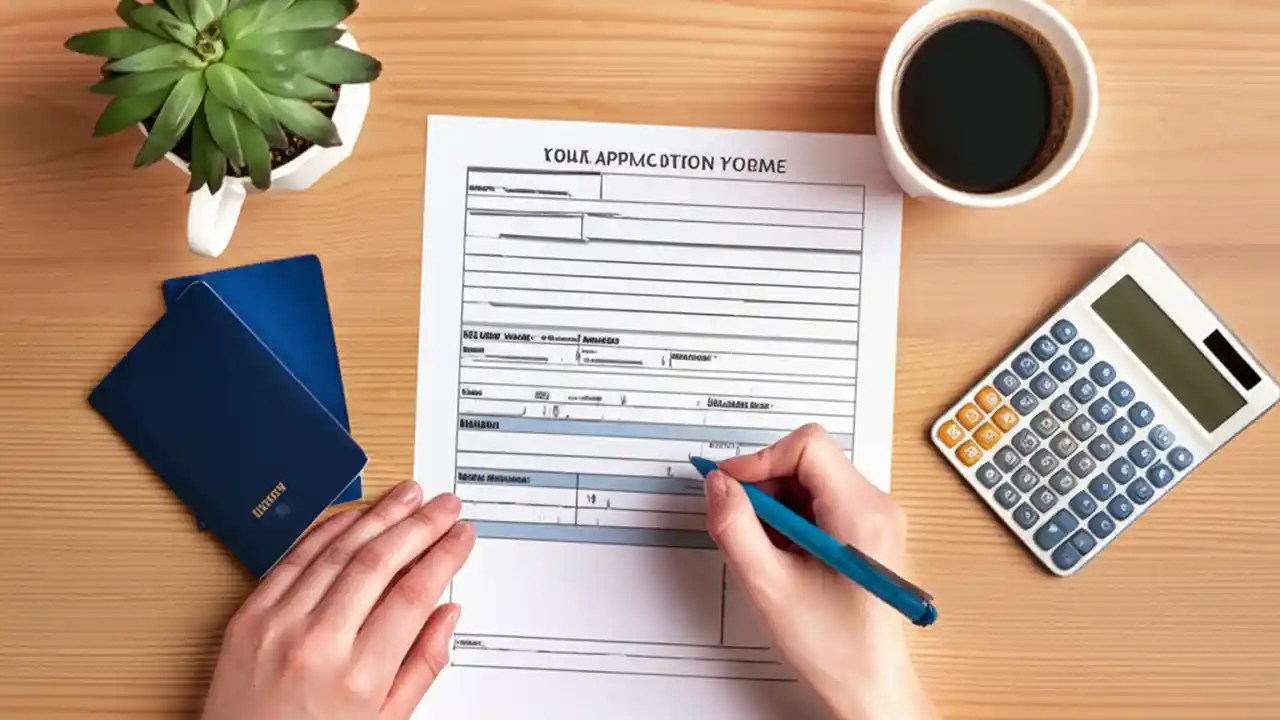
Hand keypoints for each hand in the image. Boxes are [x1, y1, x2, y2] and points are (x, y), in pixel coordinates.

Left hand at [201, 481, 475, 719]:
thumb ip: (421, 667)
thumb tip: (447, 615)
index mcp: (358, 678)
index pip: (414, 594)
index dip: (444, 556)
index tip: (461, 536)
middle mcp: (316, 646)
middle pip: (379, 562)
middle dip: (420, 525)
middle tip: (444, 505)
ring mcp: (277, 626)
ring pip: (338, 551)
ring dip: (379, 515)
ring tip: (407, 497)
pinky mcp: (247, 618)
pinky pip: (292, 558)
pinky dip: (326, 530)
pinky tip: (354, 515)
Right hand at [707, 425, 935, 719]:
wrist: (871, 683)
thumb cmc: (836, 647)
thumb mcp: (770, 586)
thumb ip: (736, 528)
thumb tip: (718, 485)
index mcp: (862, 514)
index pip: (808, 445)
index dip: (761, 459)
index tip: (730, 483)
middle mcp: (877, 506)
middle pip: (808, 460)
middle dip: (766, 486)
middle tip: (742, 524)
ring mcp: (875, 517)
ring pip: (810, 480)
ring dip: (777, 505)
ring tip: (767, 550)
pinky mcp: (867, 529)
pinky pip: (820, 501)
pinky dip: (791, 519)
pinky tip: (784, 556)